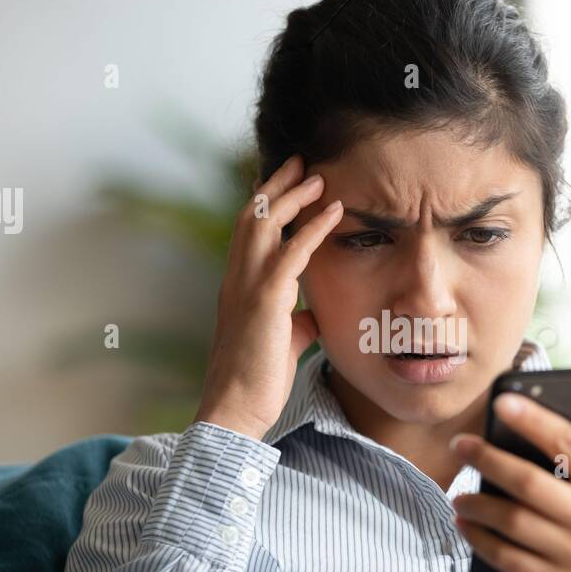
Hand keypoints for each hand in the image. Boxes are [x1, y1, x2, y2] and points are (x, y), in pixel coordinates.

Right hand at [193, 154, 344, 439]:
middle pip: (252, 215)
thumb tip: (311, 314)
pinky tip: (334, 211)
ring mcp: (247, 288)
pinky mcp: (266, 301)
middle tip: (301, 161)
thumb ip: (294, 321)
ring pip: (265, 224)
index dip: (265, 202)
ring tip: (318, 176)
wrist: (236, 409)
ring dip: (293, 196)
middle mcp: (236, 279)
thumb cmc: (257, 381)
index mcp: (237, 287)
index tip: (285, 181)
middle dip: (276, 185)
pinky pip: (292, 253)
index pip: (248, 232)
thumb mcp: (281, 342)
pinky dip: (313, 228)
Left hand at [449, 389, 570, 571]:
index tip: (501, 402)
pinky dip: (480, 541)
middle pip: (529, 481)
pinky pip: (508, 559)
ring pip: (512, 521)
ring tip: (458, 494)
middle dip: (487, 459)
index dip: (533, 420)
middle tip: (460, 444)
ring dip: (477, 504)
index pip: (569, 443)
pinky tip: (464, 526)